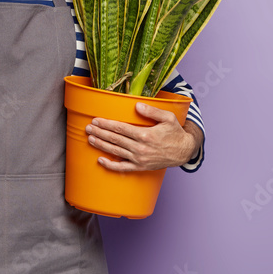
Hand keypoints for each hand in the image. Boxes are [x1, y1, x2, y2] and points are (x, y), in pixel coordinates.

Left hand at [84, 102, 201, 171]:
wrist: (185, 152)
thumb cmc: (175, 133)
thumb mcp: (168, 118)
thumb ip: (152, 111)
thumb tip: (136, 105)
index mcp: (145, 135)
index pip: (120, 129)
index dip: (106, 124)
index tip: (96, 120)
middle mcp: (140, 148)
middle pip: (115, 139)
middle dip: (100, 133)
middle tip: (88, 128)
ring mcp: (139, 159)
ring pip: (116, 152)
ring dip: (101, 145)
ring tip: (90, 139)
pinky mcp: (141, 167)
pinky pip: (122, 168)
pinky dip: (110, 165)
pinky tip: (100, 160)